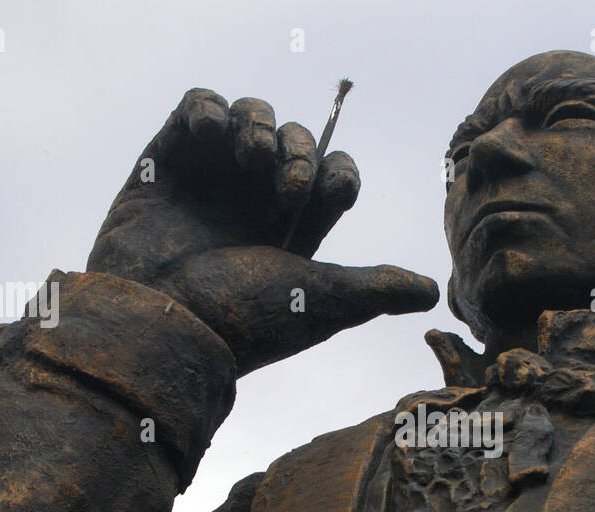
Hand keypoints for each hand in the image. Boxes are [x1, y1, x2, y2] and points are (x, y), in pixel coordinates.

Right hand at [87, 89, 438, 374]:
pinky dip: (210, 106)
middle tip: (291, 185)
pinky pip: (196, 109)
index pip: (329, 177)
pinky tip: (215, 132)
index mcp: (292, 233)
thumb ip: (375, 288)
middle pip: (294, 141)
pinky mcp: (165, 165)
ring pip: (249, 117)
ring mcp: (209, 182)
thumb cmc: (245, 318)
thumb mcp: (323, 302)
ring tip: (251, 153)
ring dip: (260, 121)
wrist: (163, 322)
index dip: (338, 172)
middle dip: (301, 149)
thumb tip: (432, 292)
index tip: (334, 192)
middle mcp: (252, 203)